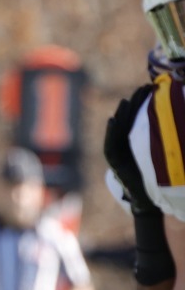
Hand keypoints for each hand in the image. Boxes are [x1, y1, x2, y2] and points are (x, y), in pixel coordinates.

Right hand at [103, 90, 159, 216]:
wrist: (150, 201)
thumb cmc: (160, 182)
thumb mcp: (164, 157)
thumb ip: (164, 139)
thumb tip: (180, 121)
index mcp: (137, 142)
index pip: (139, 118)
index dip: (144, 103)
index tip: (152, 87)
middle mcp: (127, 146)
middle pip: (129, 120)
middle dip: (135, 103)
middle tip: (143, 87)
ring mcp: (119, 155)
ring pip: (118, 131)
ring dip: (121, 115)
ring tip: (126, 101)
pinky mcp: (115, 164)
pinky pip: (110, 146)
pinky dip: (110, 133)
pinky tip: (113, 121)